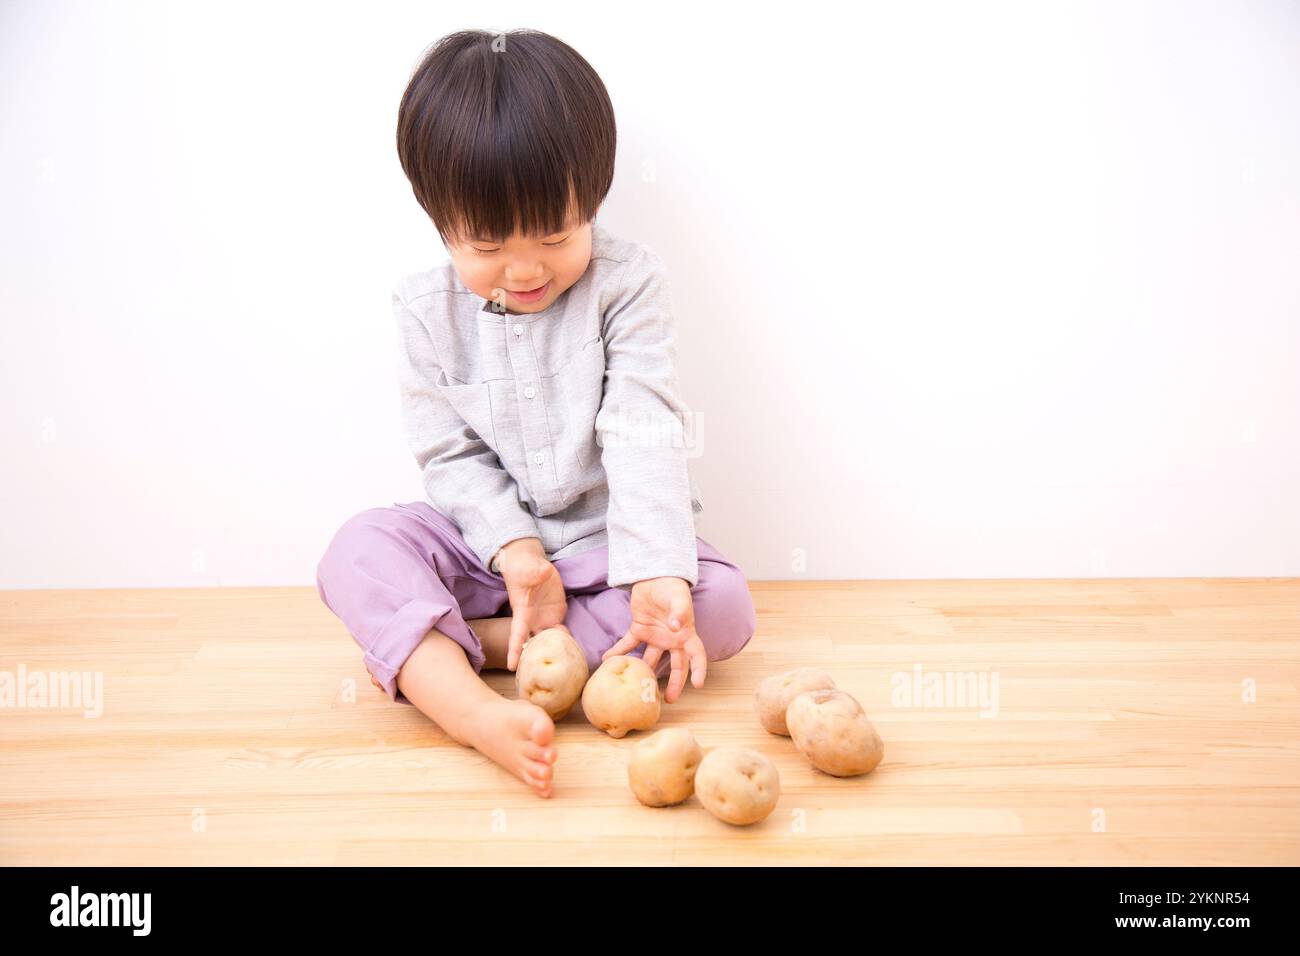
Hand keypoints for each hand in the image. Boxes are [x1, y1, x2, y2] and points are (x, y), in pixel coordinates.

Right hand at [495, 538, 567, 670]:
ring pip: (548, 642)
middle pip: (532, 646)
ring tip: (562, 673)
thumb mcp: (526, 568)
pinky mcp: (556, 615)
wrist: (533, 565)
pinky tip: (575, 654)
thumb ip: (534, 572)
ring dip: (553, 655)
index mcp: (522, 613)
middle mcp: (533, 621)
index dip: (514, 650)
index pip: (516, 635)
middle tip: (539, 680)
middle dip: (534, 662)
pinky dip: (567, 643)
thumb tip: (542, 573)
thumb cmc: (523, 567)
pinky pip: (562, 632)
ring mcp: (545, 620)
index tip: (512, 667)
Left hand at [602, 577, 703, 702]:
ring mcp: (655, 636)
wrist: (655, 574)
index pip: (697, 655)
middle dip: (674, 684)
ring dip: (643, 673)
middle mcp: (672, 639)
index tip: (698, 685)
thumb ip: (680, 611)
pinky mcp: (639, 629)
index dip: (699, 670)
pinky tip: (606, 660)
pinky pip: (628, 644)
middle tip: (668, 700)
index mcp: (686, 633)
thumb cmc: (672, 586)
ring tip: (635, 688)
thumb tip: (676, 627)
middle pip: (676, 666)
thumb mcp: (678, 597)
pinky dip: (618, 652)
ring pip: (651, 660)